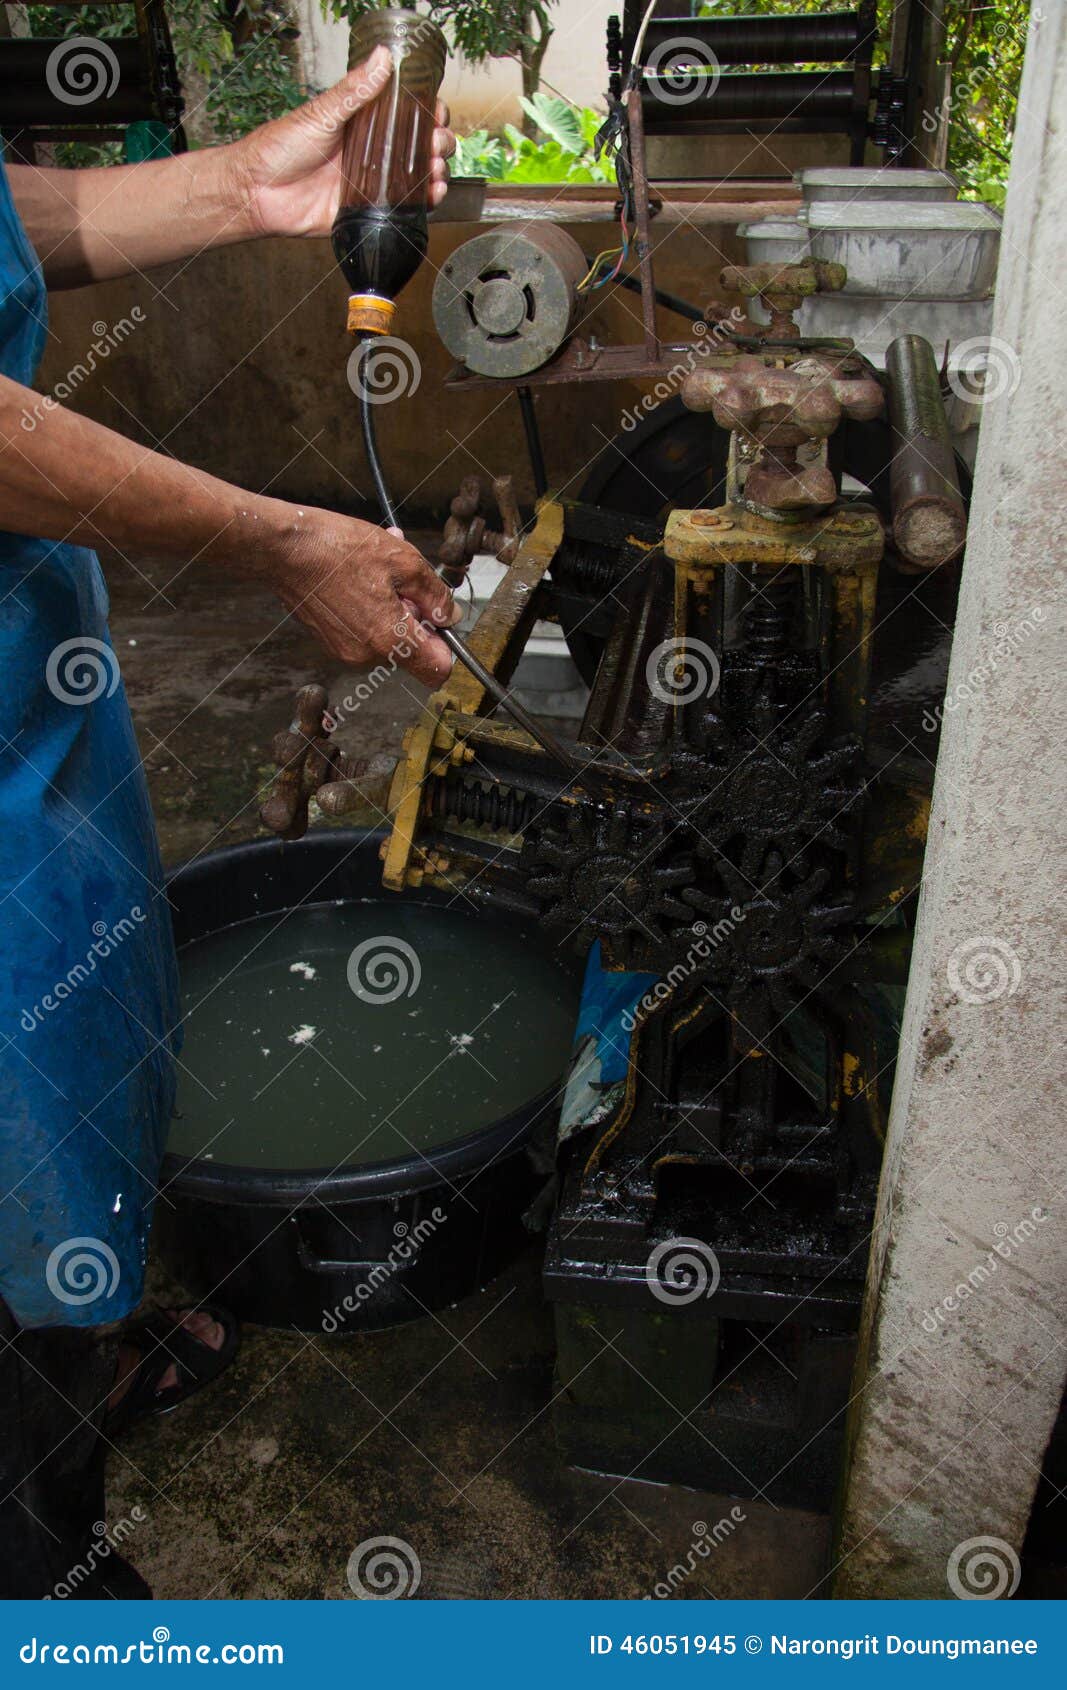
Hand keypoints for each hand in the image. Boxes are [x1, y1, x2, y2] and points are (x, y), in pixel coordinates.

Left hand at [227, 48, 454, 239]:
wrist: (258, 192)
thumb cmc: (280, 149)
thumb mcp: (320, 113)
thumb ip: (353, 90)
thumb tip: (381, 59)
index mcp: (362, 123)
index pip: (404, 113)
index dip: (426, 111)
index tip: (436, 110)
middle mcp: (371, 151)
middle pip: (418, 145)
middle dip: (437, 142)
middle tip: (435, 142)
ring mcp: (372, 182)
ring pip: (416, 176)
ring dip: (435, 171)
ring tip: (436, 168)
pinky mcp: (368, 210)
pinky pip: (403, 208)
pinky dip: (424, 202)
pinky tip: (432, 194)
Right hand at [267, 511, 459, 688]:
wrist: (283, 549)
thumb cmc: (337, 550)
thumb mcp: (403, 561)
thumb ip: (435, 595)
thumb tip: (450, 616)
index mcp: (390, 640)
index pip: (437, 671)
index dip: (446, 647)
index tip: (440, 622)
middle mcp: (367, 656)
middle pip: (411, 650)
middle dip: (413, 615)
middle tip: (402, 578)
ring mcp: (345, 651)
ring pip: (387, 636)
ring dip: (391, 605)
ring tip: (378, 569)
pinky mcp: (330, 641)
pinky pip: (364, 631)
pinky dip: (369, 607)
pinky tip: (359, 577)